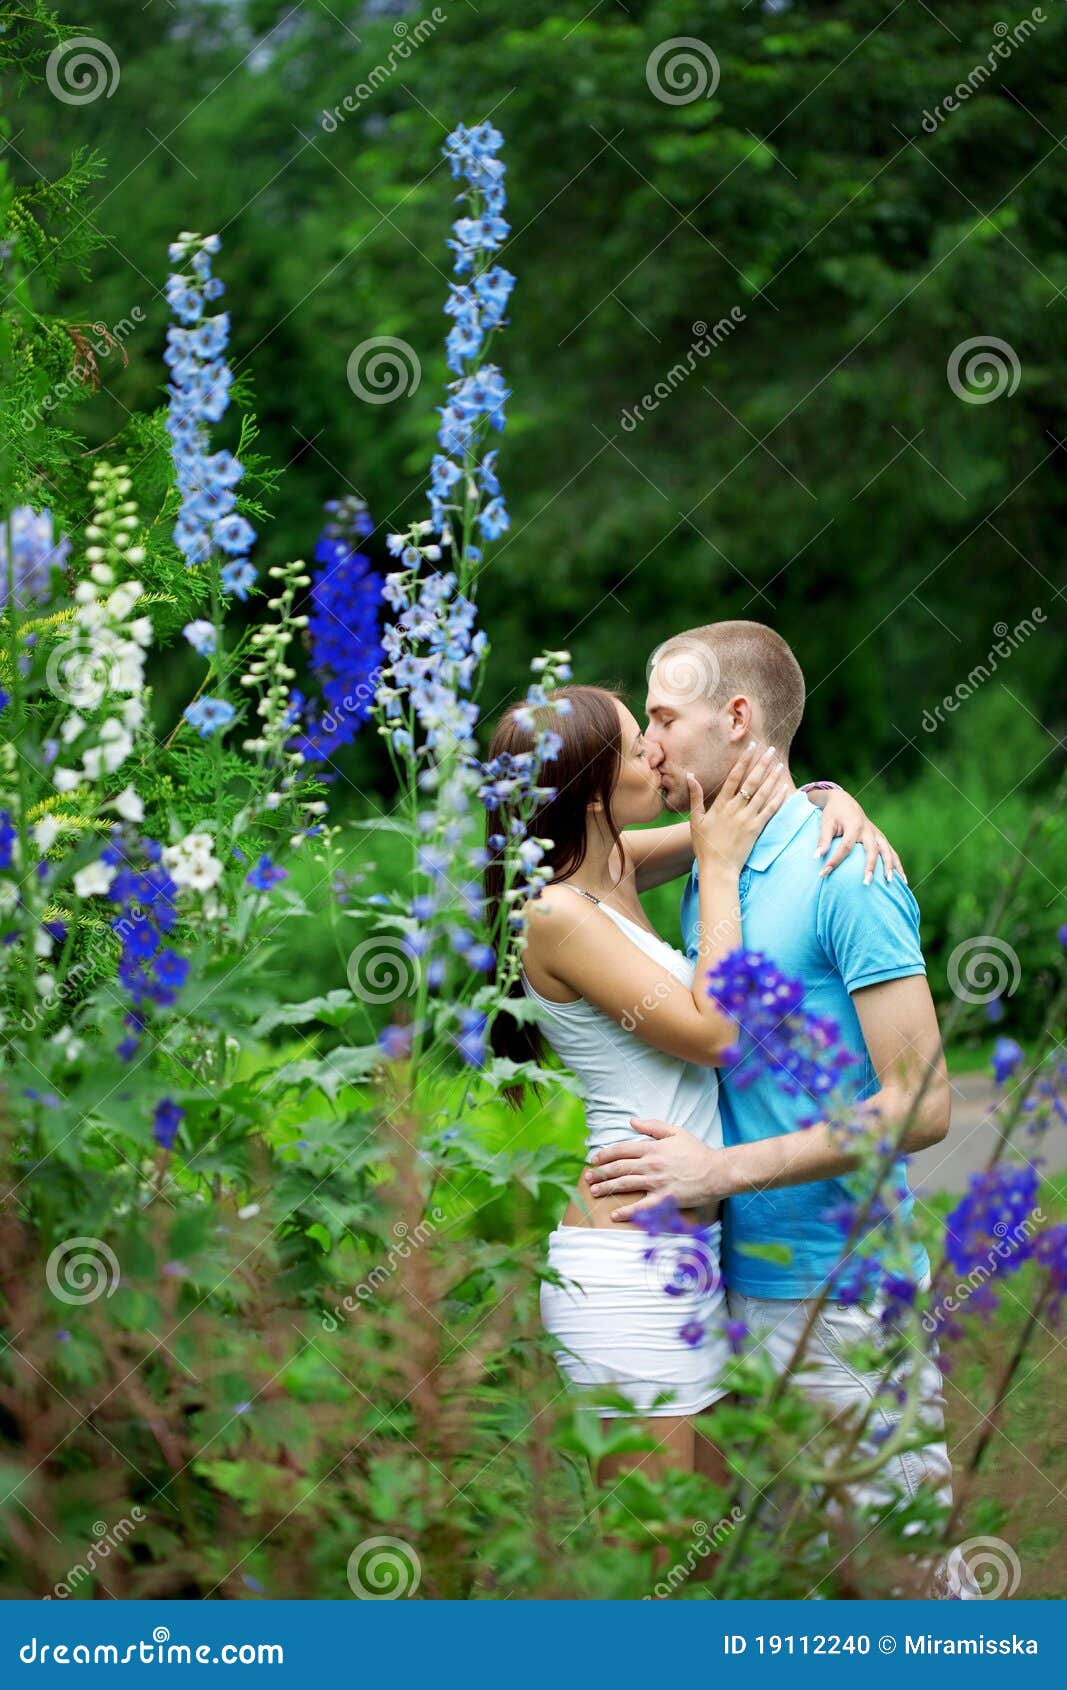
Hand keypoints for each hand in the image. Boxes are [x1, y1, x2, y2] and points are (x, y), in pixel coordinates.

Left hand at [585, 1118, 725, 1220]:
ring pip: (625, 1185)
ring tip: (594, 1192)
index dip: (605, 1154)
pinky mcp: (664, 1199)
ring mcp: (656, 1182)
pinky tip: (614, 1215)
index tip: (594, 1160)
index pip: (621, 1149)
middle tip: (588, 1178)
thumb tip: (631, 1122)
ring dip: (607, 1188)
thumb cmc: (697, 1152)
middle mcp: (651, 1165)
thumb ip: (652, 1127)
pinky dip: (626, 1212)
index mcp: (652, 1148)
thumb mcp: (676, 1132)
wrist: (717, 1172)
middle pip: (619, 1168)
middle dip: (600, 1173)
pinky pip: (641, 1207)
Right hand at [688, 743, 789, 874]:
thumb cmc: (704, 845)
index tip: (751, 747)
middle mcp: (735, 809)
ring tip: (779, 764)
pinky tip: (784, 788)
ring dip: (772, 777)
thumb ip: (696, 797)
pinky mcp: (756, 829)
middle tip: (771, 750)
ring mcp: (747, 819)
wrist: (718, 868)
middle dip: (762, 764)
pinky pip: (770, 811)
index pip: (733, 777)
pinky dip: (778, 798)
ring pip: (763, 794)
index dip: (743, 761)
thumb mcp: (696, 820)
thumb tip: (691, 775)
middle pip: (751, 782)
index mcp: (720, 805)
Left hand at [813, 791, 905, 884]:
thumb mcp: (826, 823)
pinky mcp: (881, 839)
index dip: (835, 860)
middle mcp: (869, 830)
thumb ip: (823, 840)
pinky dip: (897, 866)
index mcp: (854, 825)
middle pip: (872, 850)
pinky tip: (902, 881)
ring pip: (887, 851)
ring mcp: (877, 834)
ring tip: (890, 883)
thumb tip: (816, 858)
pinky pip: (892, 853)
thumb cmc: (833, 813)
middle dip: (870, 867)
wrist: (845, 801)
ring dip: (890, 867)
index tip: (824, 873)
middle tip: (866, 883)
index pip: (845, 846)